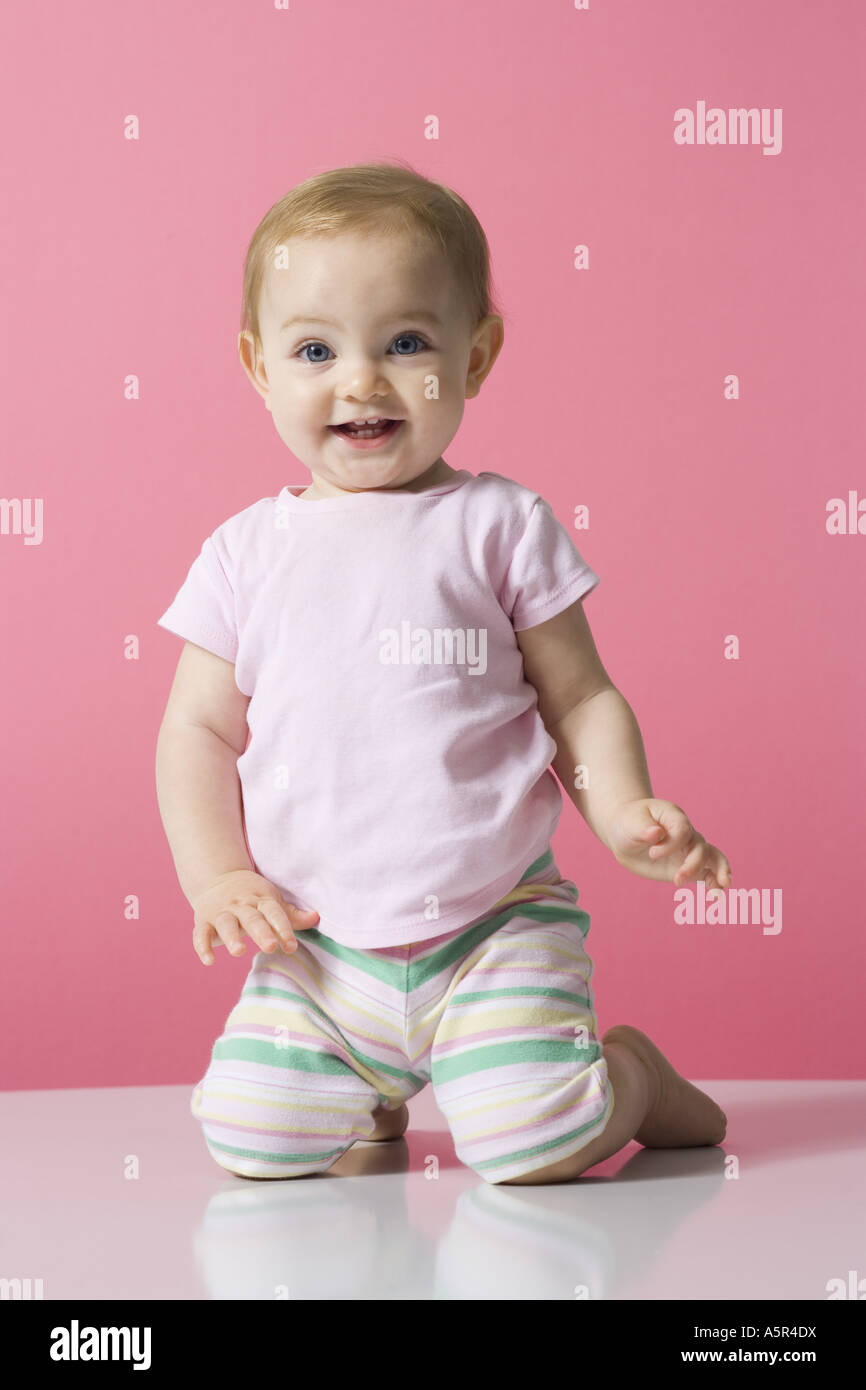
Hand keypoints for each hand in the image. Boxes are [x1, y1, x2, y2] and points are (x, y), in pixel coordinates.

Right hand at [190, 870, 318, 964]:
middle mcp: (240, 905)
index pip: (274, 912)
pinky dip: (203, 946)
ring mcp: (221, 912)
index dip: (283, 928)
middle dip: (261, 932)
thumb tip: (315, 918)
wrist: (218, 878)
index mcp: (260, 899)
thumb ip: (290, 914)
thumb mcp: (271, 900)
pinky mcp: (203, 921)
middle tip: (270, 947)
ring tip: (239, 951)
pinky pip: (200, 933)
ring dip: (232, 937)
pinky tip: (209, 961)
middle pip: (252, 918)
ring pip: (226, 923)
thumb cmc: (251, 895)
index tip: (291, 946)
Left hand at [605, 798, 731, 898]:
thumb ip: (644, 828)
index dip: (671, 844)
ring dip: (719, 870)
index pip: (682, 831)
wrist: (625, 834)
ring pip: (712, 858)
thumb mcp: (631, 822)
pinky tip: (717, 894)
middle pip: (700, 847)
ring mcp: (689, 851)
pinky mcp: (688, 867)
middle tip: (676, 880)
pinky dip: (715, 883)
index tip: (653, 853)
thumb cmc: (629, 823)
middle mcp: (687, 834)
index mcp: (674, 818)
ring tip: (721, 886)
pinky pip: (707, 873)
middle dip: (692, 864)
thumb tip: (656, 833)